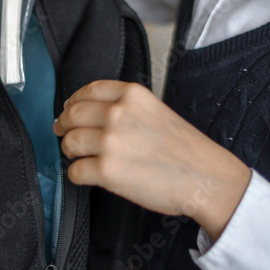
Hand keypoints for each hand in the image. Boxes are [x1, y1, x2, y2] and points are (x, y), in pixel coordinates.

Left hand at [52, 80, 251, 239]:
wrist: (205, 178)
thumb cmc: (187, 150)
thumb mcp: (157, 111)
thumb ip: (127, 108)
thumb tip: (93, 114)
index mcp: (132, 96)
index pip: (88, 91)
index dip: (73, 102)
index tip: (69, 109)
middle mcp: (118, 114)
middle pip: (72, 115)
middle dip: (64, 126)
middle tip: (64, 134)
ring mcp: (110, 142)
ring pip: (69, 142)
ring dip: (70, 151)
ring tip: (78, 157)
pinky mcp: (106, 171)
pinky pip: (75, 171)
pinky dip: (77, 175)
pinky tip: (89, 176)